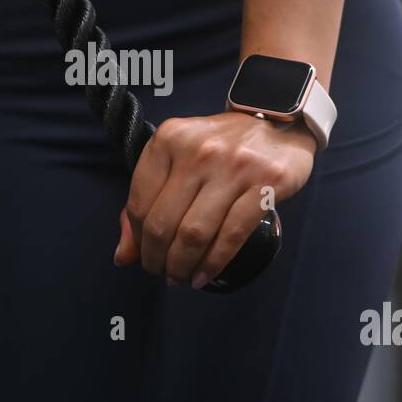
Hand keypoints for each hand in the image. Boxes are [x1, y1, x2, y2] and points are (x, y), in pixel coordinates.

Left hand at [114, 111, 315, 288]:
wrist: (278, 122)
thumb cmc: (221, 146)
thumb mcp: (177, 159)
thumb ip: (147, 200)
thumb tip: (123, 256)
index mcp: (169, 139)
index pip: (138, 203)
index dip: (138, 240)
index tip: (144, 256)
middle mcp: (198, 151)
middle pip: (164, 223)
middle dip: (158, 259)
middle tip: (163, 275)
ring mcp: (233, 167)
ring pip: (194, 234)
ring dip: (182, 266)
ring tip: (181, 278)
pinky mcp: (265, 184)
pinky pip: (231, 235)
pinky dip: (213, 263)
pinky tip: (204, 275)